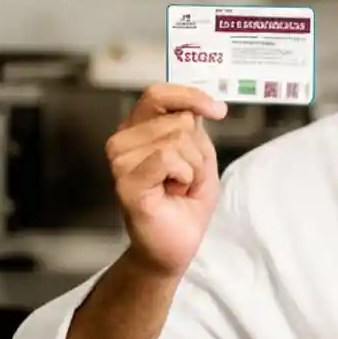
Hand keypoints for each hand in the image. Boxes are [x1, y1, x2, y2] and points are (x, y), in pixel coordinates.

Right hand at [106, 84, 227, 276]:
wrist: (176, 244)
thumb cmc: (185, 203)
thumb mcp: (201, 157)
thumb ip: (195, 128)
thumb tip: (199, 107)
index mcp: (138, 129)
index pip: (158, 94)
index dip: (190, 96)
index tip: (217, 110)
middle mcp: (123, 140)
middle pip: (178, 119)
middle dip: (196, 151)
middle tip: (185, 177)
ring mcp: (120, 162)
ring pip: (177, 139)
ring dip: (192, 168)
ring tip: (177, 186)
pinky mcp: (125, 182)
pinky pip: (168, 158)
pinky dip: (184, 176)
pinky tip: (173, 191)